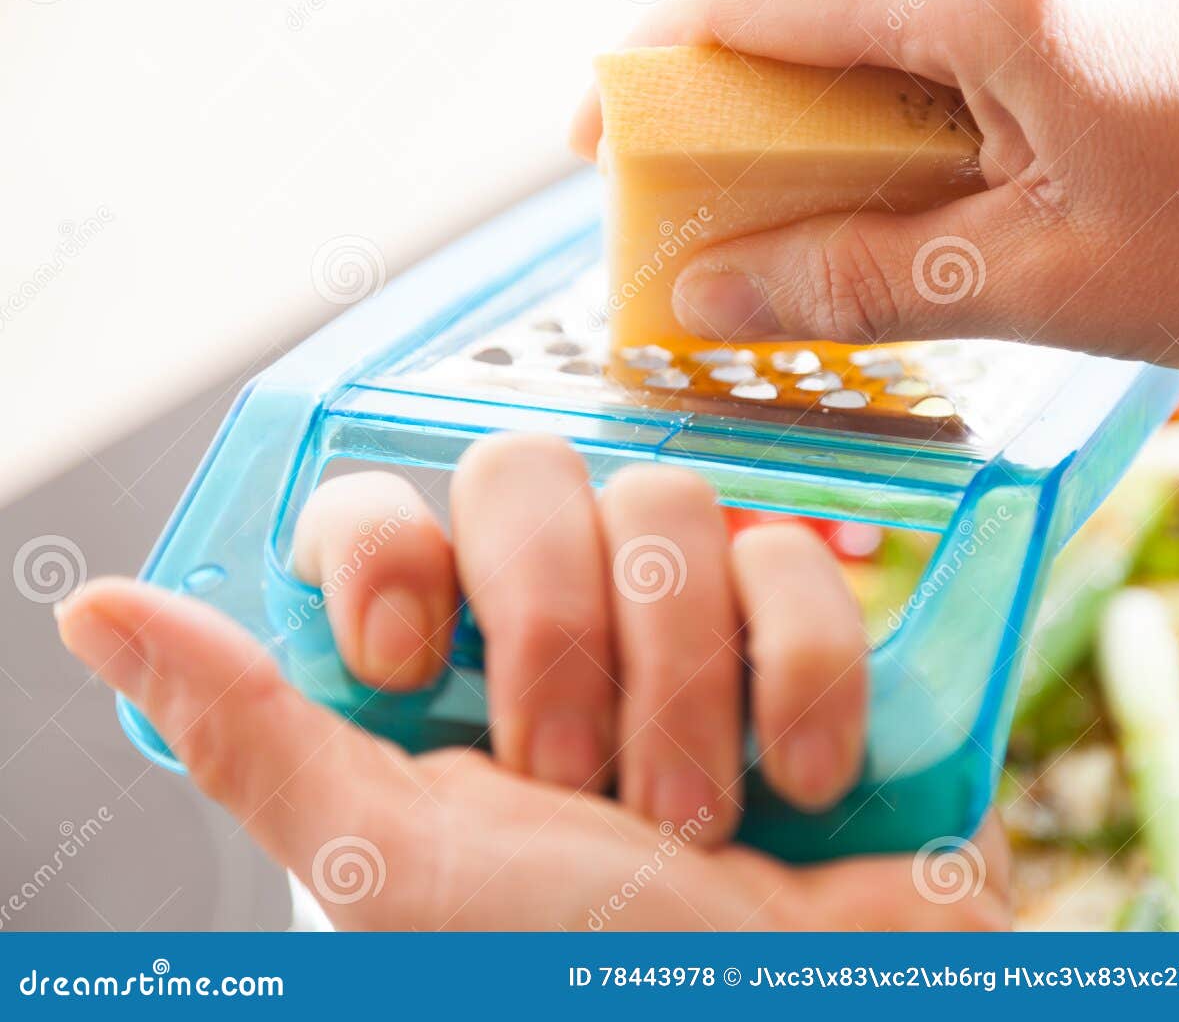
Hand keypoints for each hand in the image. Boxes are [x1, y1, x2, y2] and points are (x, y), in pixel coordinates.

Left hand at [56, 435, 1008, 929]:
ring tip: (697, 817)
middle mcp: (556, 631)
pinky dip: (804, 682)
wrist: (818, 1011)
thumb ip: (258, 735)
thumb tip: (101, 609)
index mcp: (438, 679)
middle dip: (558, 630)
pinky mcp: (800, 624)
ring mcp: (686, 620)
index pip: (378, 504)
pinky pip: (794, 560)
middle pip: (528, 471)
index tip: (399, 657)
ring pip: (670, 504)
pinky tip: (807, 781)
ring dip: (685, 685)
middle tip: (572, 775)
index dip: (386, 548)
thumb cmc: (589, 975)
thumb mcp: (395, 870)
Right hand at [573, 0, 1178, 371]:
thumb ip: (856, 278)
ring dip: (826, 34)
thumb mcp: (1042, 284)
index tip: (612, 154)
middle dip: (733, 51)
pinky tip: (941, 125)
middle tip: (716, 166)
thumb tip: (715, 296)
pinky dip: (913, 25)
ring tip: (830, 160)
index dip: (655, 76)